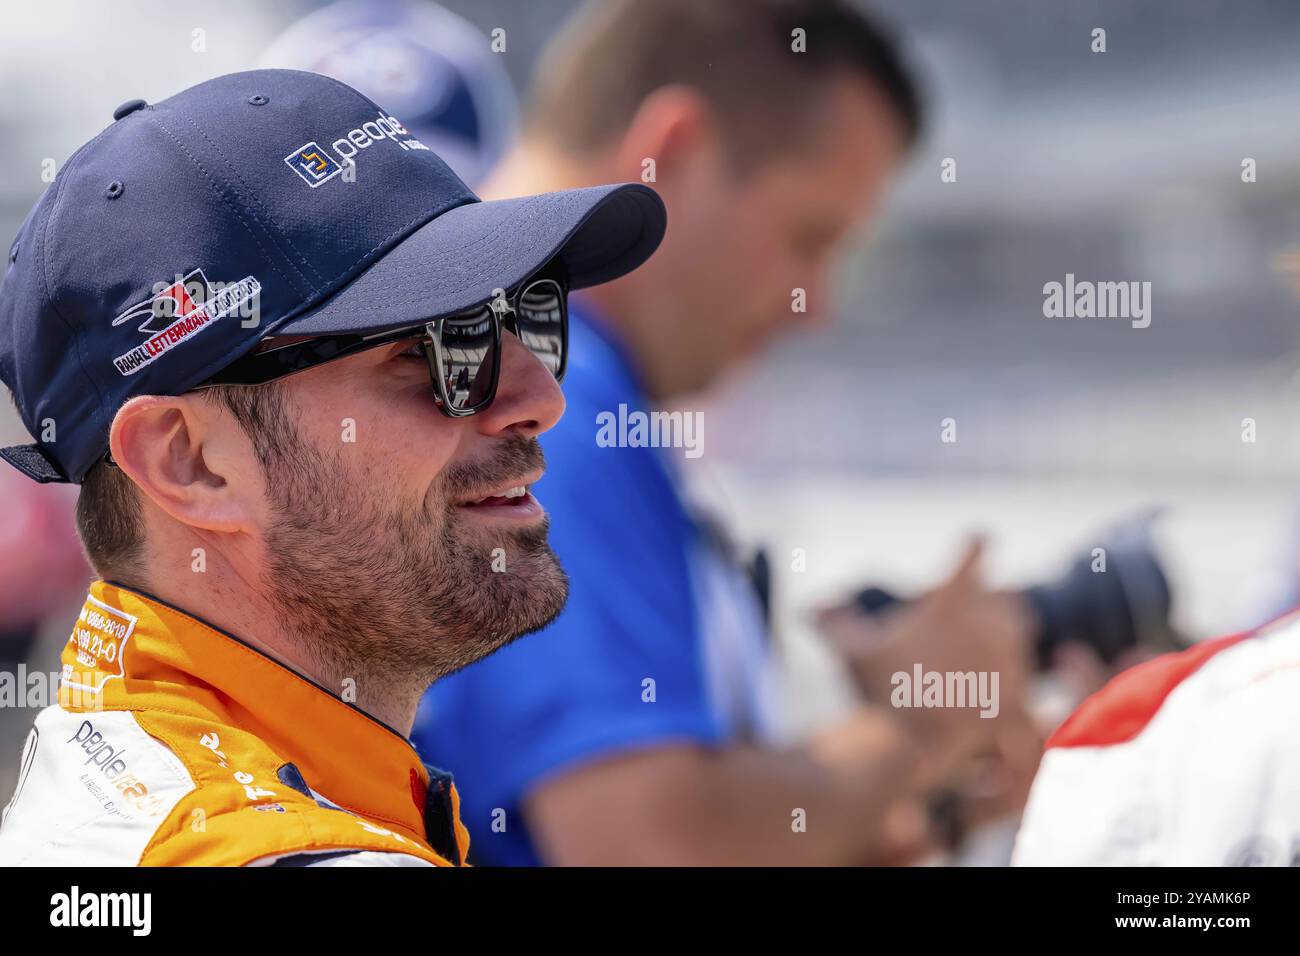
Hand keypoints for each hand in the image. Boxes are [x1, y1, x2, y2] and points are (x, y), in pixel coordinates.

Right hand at [817, 537, 1036, 784]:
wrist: (909, 747)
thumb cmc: (877, 692)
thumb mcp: (852, 652)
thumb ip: (833, 623)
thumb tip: (809, 608)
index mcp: (952, 601)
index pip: (977, 548)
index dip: (976, 544)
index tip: (976, 542)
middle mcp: (987, 622)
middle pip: (1004, 594)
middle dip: (988, 601)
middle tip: (971, 615)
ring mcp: (1008, 658)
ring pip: (1019, 630)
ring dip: (1001, 635)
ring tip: (975, 652)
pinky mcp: (1018, 692)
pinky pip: (1023, 672)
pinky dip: (1009, 676)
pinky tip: (987, 684)